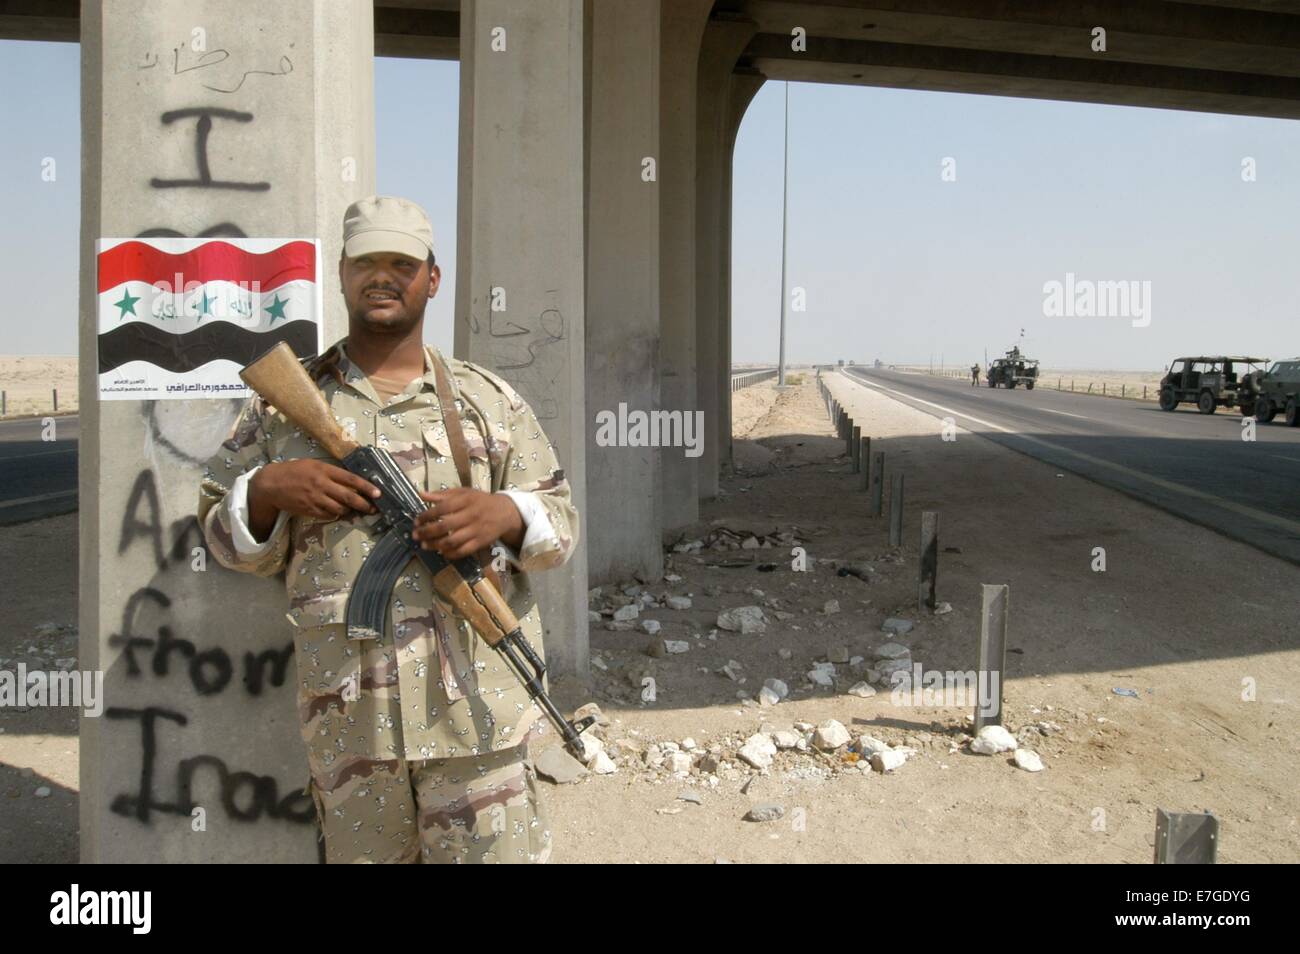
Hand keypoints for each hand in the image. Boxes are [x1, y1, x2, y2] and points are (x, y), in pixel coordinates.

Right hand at [248, 459, 378, 534]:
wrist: (270, 484)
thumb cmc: (294, 471)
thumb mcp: (313, 465)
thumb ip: (331, 472)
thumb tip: (351, 481)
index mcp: (324, 470)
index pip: (351, 479)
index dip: (366, 487)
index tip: (378, 493)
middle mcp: (321, 484)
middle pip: (348, 497)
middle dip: (364, 504)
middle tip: (374, 508)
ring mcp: (315, 498)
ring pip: (340, 508)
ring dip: (350, 510)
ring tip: (357, 510)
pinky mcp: (309, 510)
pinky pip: (328, 515)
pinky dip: (335, 514)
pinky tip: (338, 512)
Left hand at [411, 488, 523, 558]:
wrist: (505, 513)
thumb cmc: (480, 501)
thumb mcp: (463, 493)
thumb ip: (442, 494)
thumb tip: (421, 494)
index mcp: (465, 501)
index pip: (442, 508)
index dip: (427, 515)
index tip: (416, 521)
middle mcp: (470, 516)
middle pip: (445, 526)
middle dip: (427, 532)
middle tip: (416, 535)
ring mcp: (476, 531)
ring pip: (452, 541)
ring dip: (435, 545)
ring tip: (424, 545)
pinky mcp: (480, 543)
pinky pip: (463, 551)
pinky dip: (450, 553)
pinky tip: (441, 552)